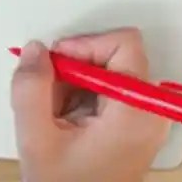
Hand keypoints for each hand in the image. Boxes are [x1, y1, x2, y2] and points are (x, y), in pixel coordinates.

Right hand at [10, 29, 168, 181]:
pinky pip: (109, 93)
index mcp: (136, 110)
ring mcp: (145, 120)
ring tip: (55, 117)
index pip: (123, 43)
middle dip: (75, 68)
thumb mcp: (37, 140)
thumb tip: (36, 50)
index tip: (58, 62)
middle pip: (115, 56)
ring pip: (108, 72)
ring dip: (75, 86)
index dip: (86, 44)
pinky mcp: (135, 127)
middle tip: (49, 93)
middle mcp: (150, 111)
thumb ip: (31, 88)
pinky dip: (82, 99)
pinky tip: (65, 124)